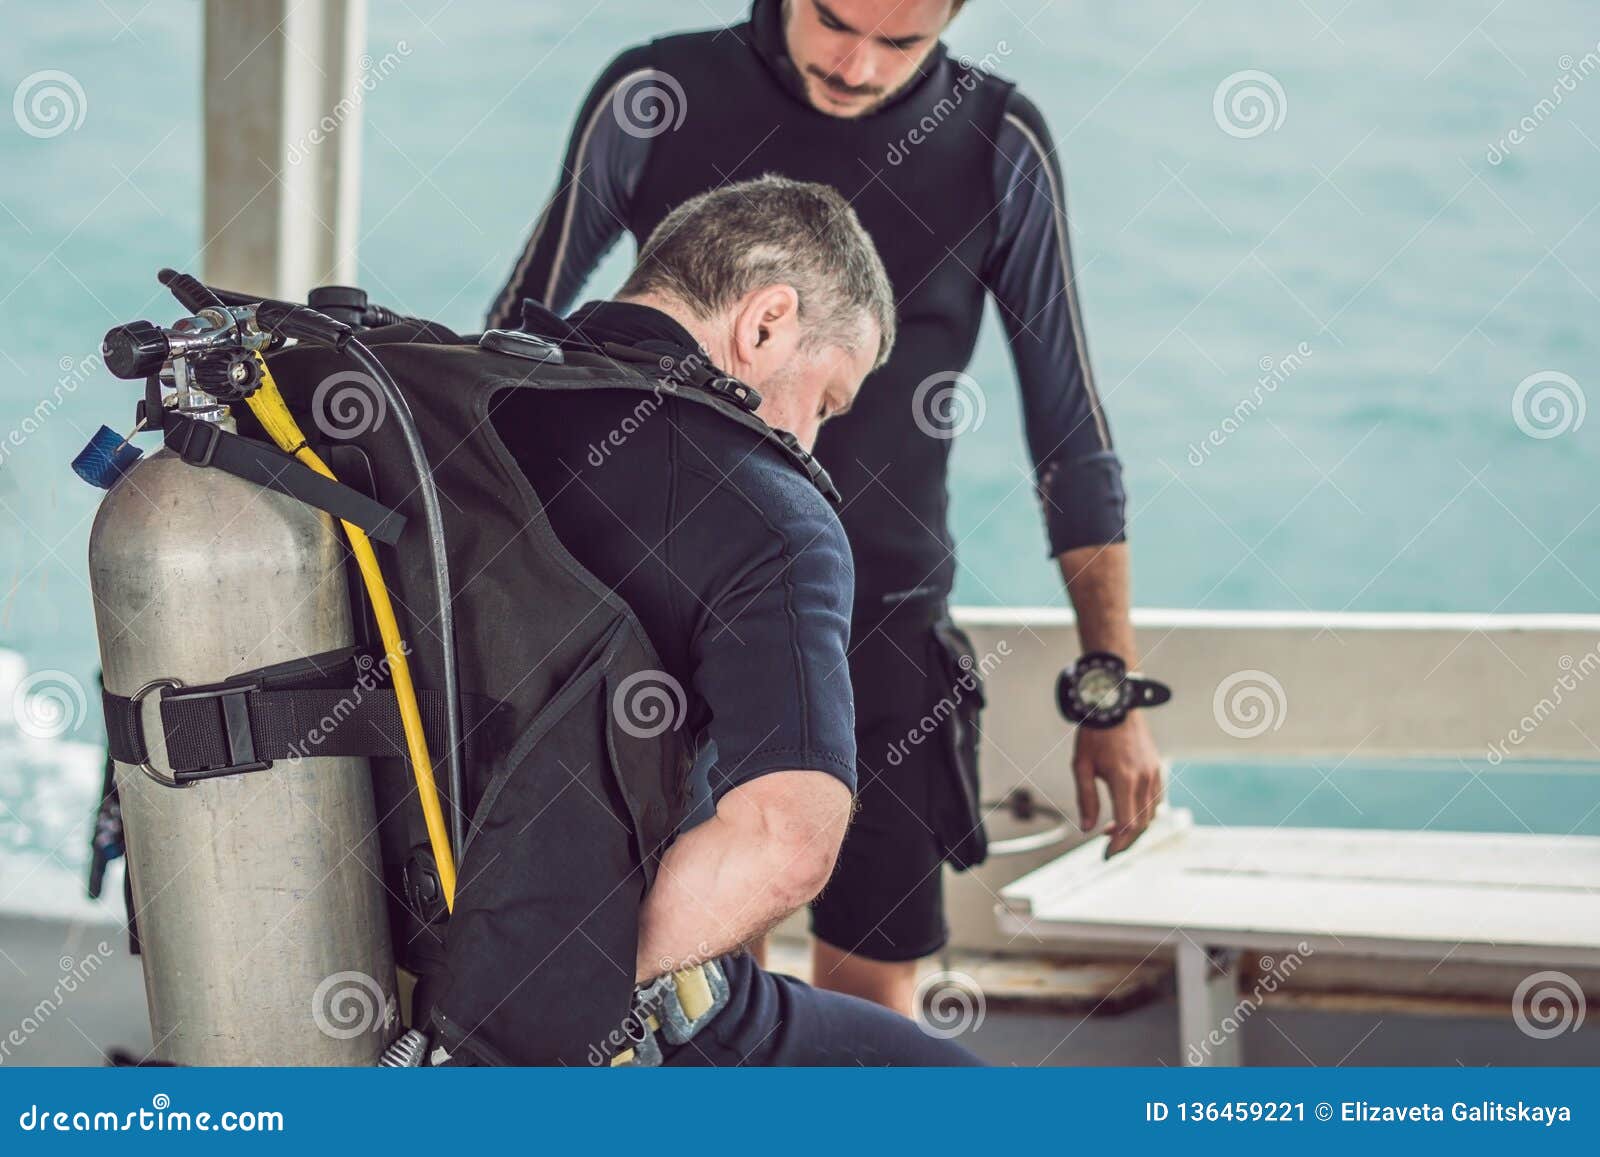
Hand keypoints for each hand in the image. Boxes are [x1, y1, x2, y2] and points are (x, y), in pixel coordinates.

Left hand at [1071, 712, 1162, 858]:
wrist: (1114, 703)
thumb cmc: (1094, 733)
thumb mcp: (1082, 766)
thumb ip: (1086, 799)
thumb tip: (1087, 828)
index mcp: (1124, 780)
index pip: (1127, 824)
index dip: (1118, 844)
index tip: (1107, 854)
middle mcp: (1144, 778)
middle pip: (1142, 824)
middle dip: (1126, 840)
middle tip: (1108, 846)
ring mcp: (1154, 772)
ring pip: (1152, 813)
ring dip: (1135, 827)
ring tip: (1113, 829)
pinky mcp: (1157, 767)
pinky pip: (1156, 799)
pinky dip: (1145, 812)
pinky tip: (1128, 811)